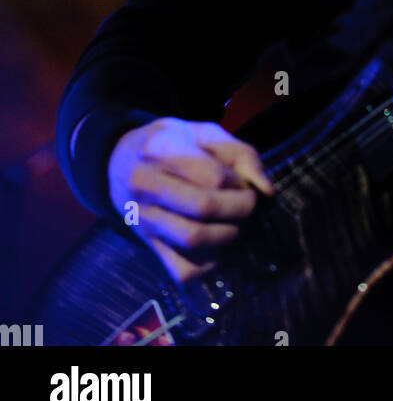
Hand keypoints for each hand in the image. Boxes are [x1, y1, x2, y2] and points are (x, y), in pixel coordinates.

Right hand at [108, 118, 273, 283]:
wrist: (118, 161)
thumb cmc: (170, 143)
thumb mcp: (202, 132)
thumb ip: (240, 153)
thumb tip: (267, 190)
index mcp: (162, 148)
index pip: (213, 175)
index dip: (238, 181)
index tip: (242, 181)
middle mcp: (147, 183)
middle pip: (204, 207)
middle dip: (239, 208)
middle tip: (249, 204)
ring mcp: (143, 217)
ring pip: (192, 239)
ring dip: (226, 234)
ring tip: (233, 223)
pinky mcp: (146, 243)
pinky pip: (180, 268)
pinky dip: (206, 264)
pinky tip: (214, 247)